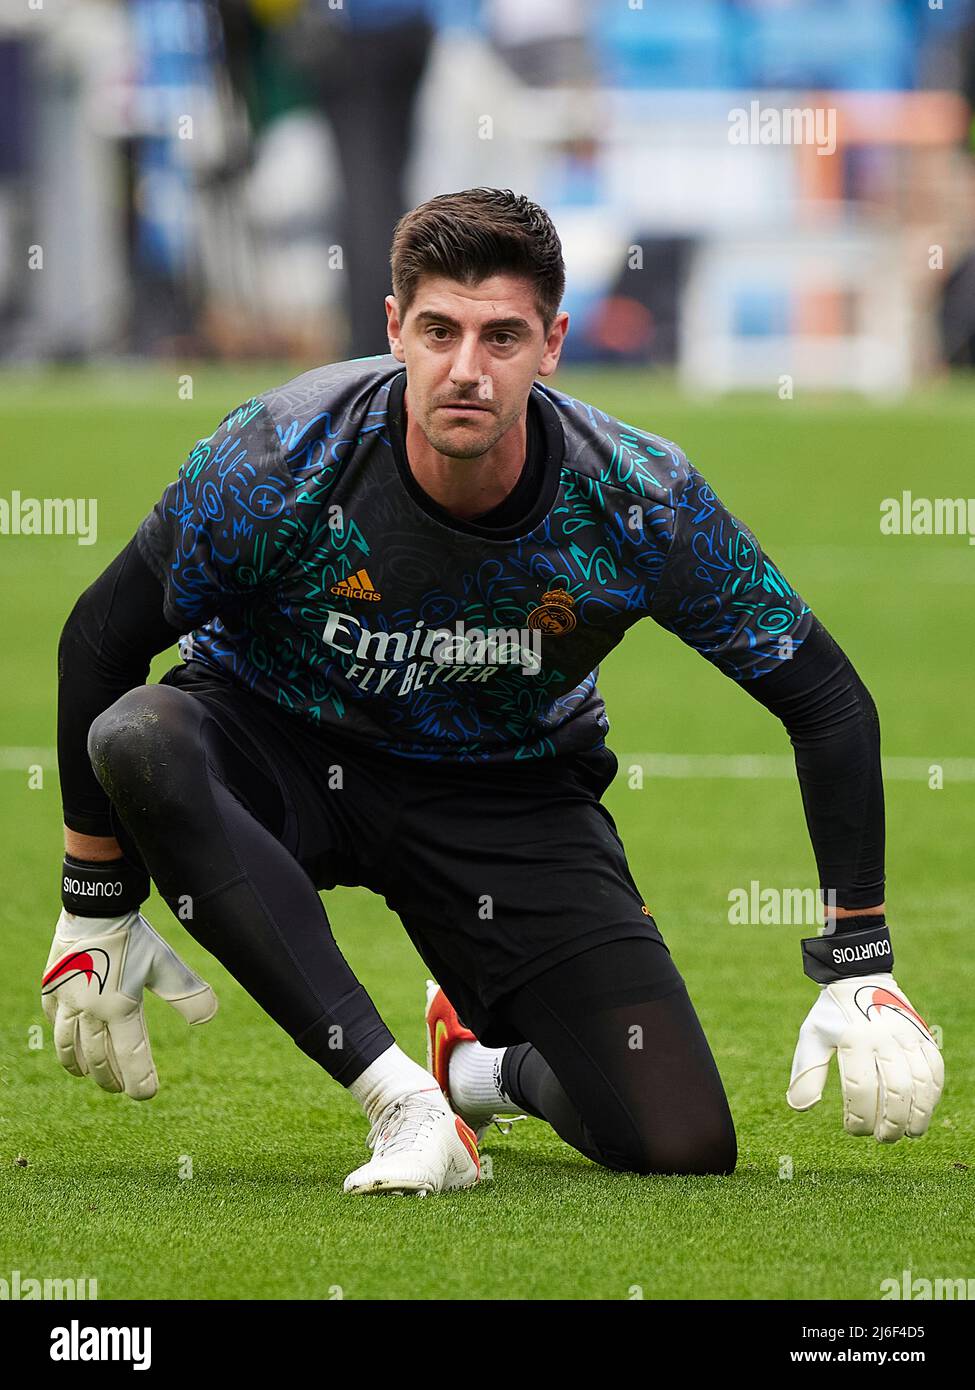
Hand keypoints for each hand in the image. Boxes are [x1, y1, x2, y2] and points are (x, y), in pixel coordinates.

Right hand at [42, 909, 216, 1098]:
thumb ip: (187, 993)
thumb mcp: (166, 965)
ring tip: (87, 1075)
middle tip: (120, 1088)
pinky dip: (60, 1036)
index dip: (140, 1080)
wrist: (97, 908)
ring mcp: (68, 1001)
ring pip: (69, 1045)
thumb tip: (210, 1017)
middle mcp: (91, 1011)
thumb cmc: (134, 937)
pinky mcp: (53, 988)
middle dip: (111, 1077)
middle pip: (99, 1057)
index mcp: (120, 1009)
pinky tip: (66, 1040)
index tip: (147, 1094)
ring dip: (79, 1064)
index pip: (131, 1056)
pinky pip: (54, 1020)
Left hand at [787, 973, 943, 1141]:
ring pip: (921, 1083)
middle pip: (896, 1090)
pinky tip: (923, 1110)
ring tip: (907, 1133)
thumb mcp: (812, 1037)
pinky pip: (935, 1069)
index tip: (853, 1129)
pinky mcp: (923, 1036)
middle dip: (891, 1123)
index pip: (861, 1088)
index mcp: (853, 1039)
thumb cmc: (832, 1014)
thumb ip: (806, 1072)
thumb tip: (800, 1107)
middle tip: (882, 1138)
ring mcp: (907, 1036)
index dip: (859, 1117)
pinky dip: (932, 1095)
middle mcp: (883, 1037)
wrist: (859, 977)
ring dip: (918, 1115)